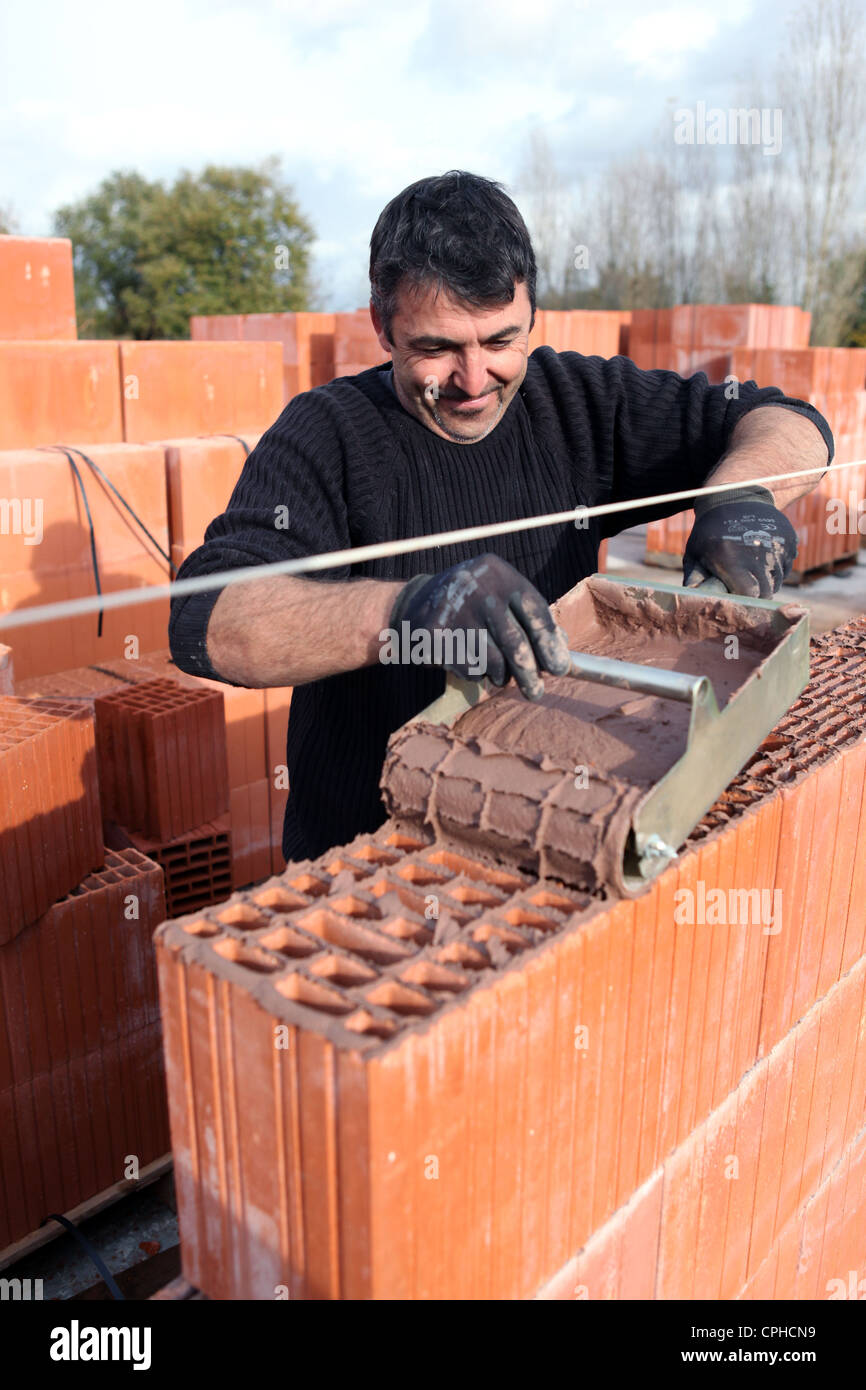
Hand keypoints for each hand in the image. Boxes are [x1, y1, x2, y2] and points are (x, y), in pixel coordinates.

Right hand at [389, 553, 570, 699]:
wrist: (414, 604)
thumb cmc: (471, 605)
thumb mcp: (499, 598)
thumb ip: (529, 619)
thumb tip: (563, 652)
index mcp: (496, 572)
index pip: (533, 609)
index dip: (549, 641)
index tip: (559, 667)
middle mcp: (475, 586)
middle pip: (514, 640)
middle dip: (529, 672)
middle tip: (536, 692)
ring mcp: (452, 610)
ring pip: (493, 660)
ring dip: (501, 676)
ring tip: (499, 676)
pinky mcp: (434, 636)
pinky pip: (469, 668)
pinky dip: (476, 674)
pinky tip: (469, 662)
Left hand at [683, 486, 797, 597]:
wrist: (735, 496)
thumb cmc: (710, 530)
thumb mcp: (695, 552)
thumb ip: (695, 580)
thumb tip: (694, 602)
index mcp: (729, 557)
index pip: (747, 593)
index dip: (743, 598)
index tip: (736, 595)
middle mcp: (757, 551)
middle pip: (766, 590)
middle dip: (756, 593)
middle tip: (745, 587)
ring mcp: (776, 545)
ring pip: (779, 580)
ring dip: (767, 581)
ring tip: (752, 570)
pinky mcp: (789, 540)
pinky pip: (786, 566)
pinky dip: (776, 568)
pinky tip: (762, 557)